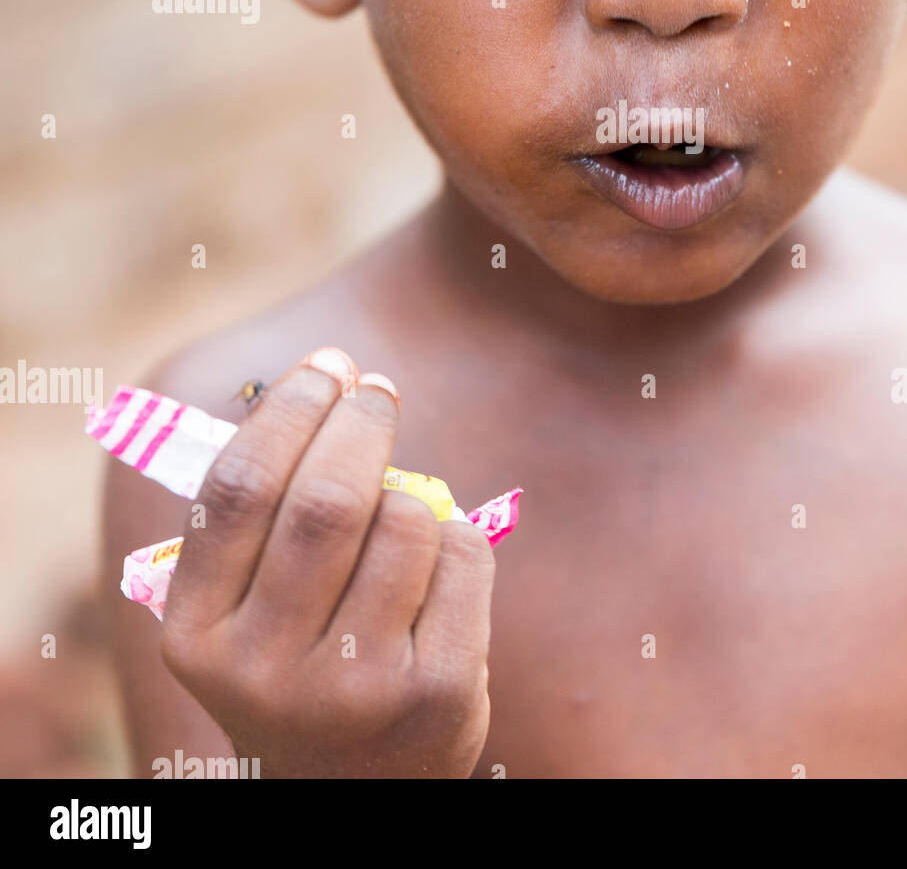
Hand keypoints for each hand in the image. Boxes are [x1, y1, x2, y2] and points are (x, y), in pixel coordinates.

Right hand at [158, 348, 494, 776]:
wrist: (354, 789)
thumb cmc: (303, 662)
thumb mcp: (248, 614)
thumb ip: (266, 519)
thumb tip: (332, 383)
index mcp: (197, 635)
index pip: (236, 491)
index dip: (286, 411)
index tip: (327, 365)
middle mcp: (264, 670)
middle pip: (325, 502)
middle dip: (359, 422)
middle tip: (376, 388)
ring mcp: (353, 689)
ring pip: (405, 521)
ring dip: (410, 492)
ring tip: (401, 509)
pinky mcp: (436, 694)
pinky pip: (462, 556)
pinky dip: (456, 533)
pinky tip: (439, 560)